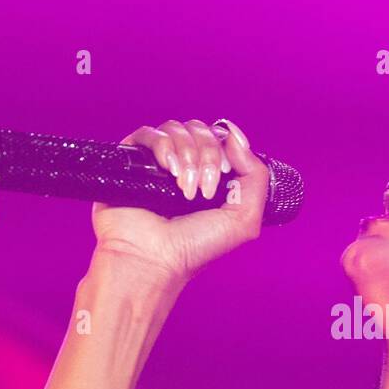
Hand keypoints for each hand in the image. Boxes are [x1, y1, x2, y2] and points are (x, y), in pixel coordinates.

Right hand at [91, 117, 268, 280]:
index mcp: (210, 176)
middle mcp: (185, 166)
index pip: (222, 138)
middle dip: (209, 155)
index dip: (227, 148)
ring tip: (184, 189)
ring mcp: (157, 162)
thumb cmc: (194, 247)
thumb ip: (256, 176)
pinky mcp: (132, 160)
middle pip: (202, 129)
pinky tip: (168, 172)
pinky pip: (150, 133)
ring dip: (188, 155)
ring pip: (178, 128)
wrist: (153, 260)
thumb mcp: (244, 218)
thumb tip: (235, 137)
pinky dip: (164, 147)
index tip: (224, 173)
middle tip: (205, 188)